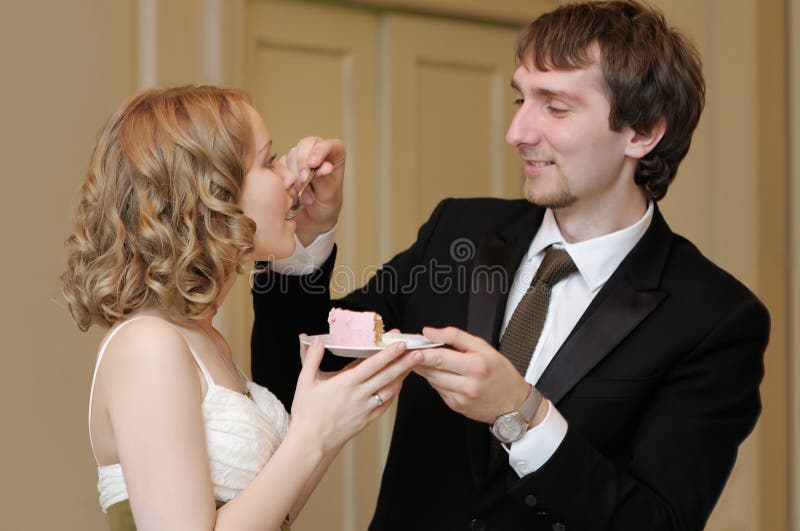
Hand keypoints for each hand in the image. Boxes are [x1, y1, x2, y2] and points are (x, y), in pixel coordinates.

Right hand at [282, 137, 344, 245]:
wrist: (310, 221)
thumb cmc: (325, 207)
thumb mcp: (329, 197)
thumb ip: (325, 181)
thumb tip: (324, 167)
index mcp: (333, 155)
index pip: (329, 144)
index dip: (320, 150)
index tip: (314, 163)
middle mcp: (315, 152)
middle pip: (306, 144)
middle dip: (303, 162)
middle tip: (304, 180)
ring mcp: (298, 158)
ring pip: (291, 156)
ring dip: (296, 177)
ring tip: (306, 197)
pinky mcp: (283, 166)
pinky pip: (278, 167)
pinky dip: (285, 182)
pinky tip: (293, 195)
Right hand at [289, 335, 419, 453]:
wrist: (311, 443)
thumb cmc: (307, 412)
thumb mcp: (305, 381)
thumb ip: (311, 358)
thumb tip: (314, 339)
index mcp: (346, 383)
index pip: (372, 364)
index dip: (388, 353)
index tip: (401, 344)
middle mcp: (359, 395)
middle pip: (387, 376)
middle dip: (404, 363)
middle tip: (419, 352)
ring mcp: (365, 409)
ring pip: (390, 390)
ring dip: (402, 376)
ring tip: (412, 365)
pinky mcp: (367, 420)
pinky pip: (385, 404)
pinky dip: (394, 393)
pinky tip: (399, 385)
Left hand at [413, 326, 530, 423]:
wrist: (513, 404)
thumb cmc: (501, 374)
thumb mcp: (484, 347)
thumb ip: (455, 336)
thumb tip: (430, 332)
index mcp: (476, 365)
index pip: (439, 357)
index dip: (421, 351)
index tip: (411, 345)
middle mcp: (468, 384)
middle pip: (432, 370)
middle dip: (418, 360)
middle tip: (411, 351)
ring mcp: (461, 398)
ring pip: (432, 380)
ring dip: (426, 370)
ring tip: (427, 360)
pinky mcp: (456, 406)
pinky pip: (438, 390)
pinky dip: (437, 380)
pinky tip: (443, 374)